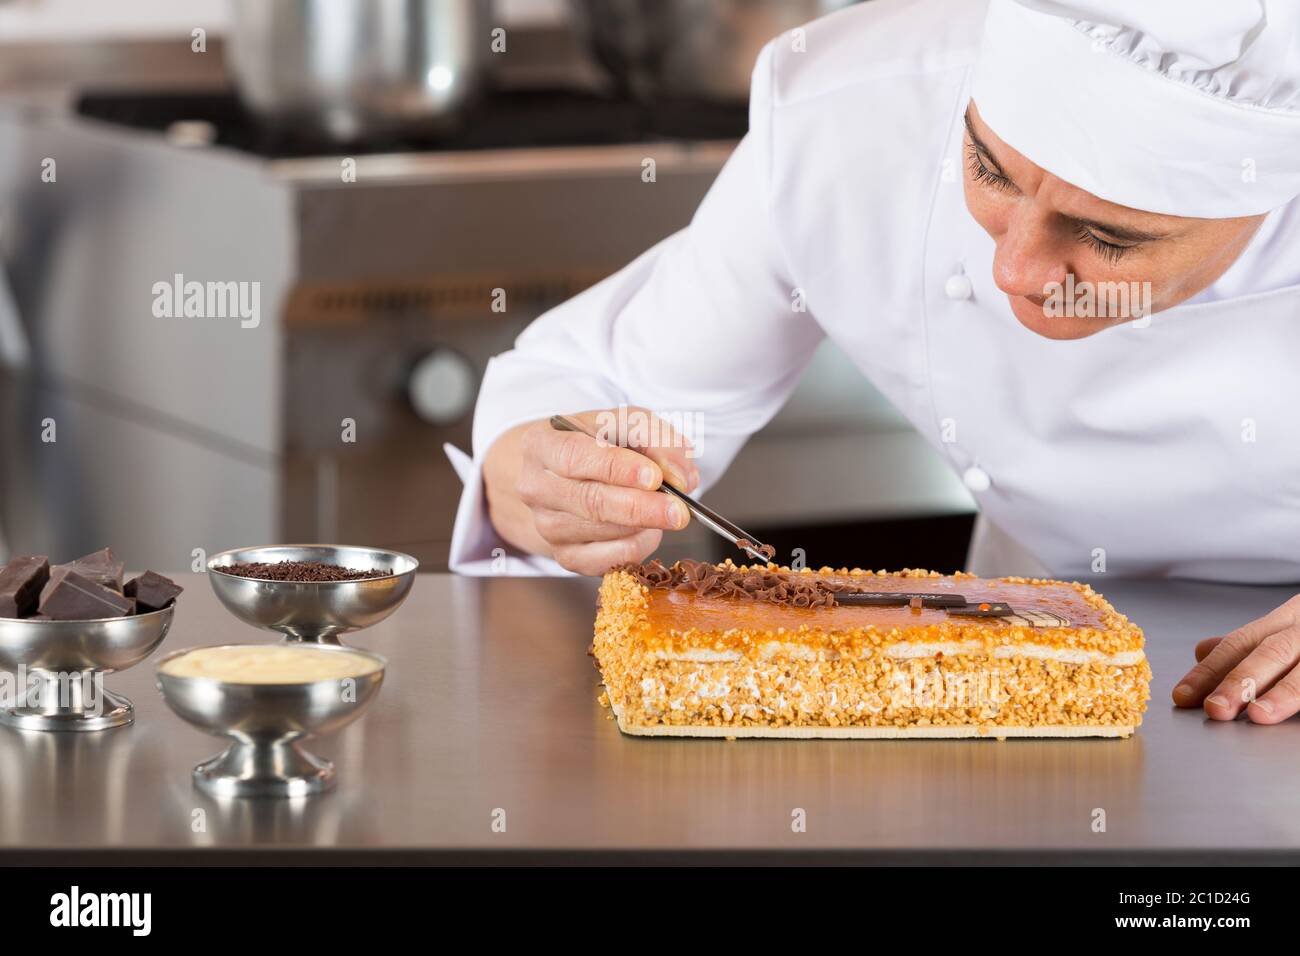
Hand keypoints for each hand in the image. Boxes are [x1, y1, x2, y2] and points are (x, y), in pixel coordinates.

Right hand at [483, 408, 698, 574]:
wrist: (561, 476)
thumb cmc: (595, 444)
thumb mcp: (623, 424)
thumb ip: (656, 438)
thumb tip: (682, 477)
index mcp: (542, 444)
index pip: (576, 456)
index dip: (617, 468)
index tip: (654, 477)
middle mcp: (537, 487)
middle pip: (590, 501)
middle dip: (641, 507)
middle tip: (679, 510)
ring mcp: (547, 526)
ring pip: (604, 532)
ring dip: (645, 524)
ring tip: (666, 509)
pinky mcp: (565, 556)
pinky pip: (609, 560)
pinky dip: (638, 546)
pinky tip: (647, 529)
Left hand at [1172, 595, 1299, 723]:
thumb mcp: (1289, 628)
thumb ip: (1249, 644)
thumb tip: (1201, 651)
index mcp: (1290, 619)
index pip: (1241, 642)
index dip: (1211, 669)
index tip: (1183, 696)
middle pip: (1274, 651)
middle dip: (1242, 680)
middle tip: (1216, 709)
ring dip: (1286, 692)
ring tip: (1261, 714)